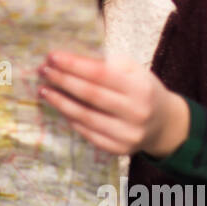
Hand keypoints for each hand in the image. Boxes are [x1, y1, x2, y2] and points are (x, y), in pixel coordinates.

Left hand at [37, 51, 189, 157]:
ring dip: (60, 102)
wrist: (164, 124)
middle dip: (63, 80)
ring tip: (44, 89)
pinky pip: (87, 133)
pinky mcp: (119, 149)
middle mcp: (136, 112)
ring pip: (85, 117)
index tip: (52, 56)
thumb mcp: (134, 71)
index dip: (74, 65)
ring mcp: (128, 134)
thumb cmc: (142, 90)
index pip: (100, 74)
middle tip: (43, 70)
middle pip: (90, 95)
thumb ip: (107, 64)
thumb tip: (68, 58)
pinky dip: (70, 119)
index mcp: (140, 87)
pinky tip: (59, 107)